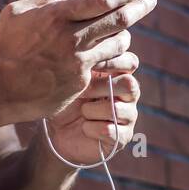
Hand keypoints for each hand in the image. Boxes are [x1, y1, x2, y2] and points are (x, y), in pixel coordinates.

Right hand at [0, 0, 155, 125]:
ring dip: (125, 34)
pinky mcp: (80, 82)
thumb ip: (43, 2)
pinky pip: (104, 66)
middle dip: (140, 7)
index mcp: (57, 15)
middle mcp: (72, 37)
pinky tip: (113, 55)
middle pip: (119, 19)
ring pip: (117, 44)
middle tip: (151, 0)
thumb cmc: (3, 49)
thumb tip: (63, 0)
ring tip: (126, 30)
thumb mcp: (15, 14)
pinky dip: (110, 58)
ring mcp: (79, 61)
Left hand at [43, 50, 141, 164]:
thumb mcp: (72, 81)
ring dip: (92, 110)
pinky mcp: (124, 137)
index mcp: (119, 75)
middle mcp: (129, 94)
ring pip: (117, 109)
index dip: (112, 62)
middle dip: (99, 88)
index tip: (90, 67)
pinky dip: (92, 129)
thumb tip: (85, 52)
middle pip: (128, 84)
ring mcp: (128, 116)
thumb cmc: (66, 100)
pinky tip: (84, 128)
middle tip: (81, 92)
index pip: (130, 62)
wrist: (58, 133)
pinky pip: (112, 131)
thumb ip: (84, 65)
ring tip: (82, 112)